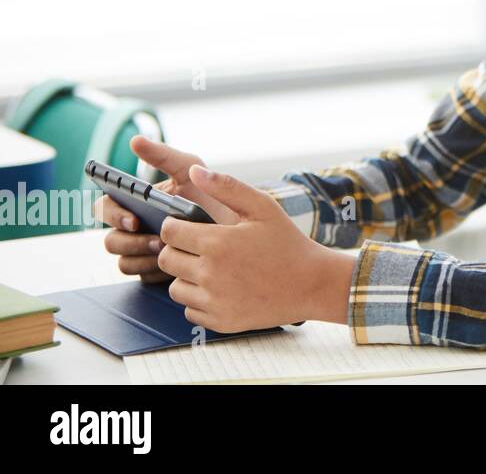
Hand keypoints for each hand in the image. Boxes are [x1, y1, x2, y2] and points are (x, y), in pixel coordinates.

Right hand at [95, 136, 238, 282]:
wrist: (237, 227)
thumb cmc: (208, 194)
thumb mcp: (189, 170)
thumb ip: (163, 156)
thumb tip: (135, 140)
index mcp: (135, 203)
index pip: (105, 207)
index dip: (112, 214)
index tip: (133, 219)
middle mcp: (134, 227)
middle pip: (111, 239)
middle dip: (131, 242)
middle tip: (157, 241)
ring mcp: (141, 250)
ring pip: (123, 261)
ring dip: (144, 257)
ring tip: (170, 250)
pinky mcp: (152, 271)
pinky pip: (141, 276)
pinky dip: (157, 271)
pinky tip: (177, 264)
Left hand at [156, 165, 353, 331]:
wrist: (311, 284)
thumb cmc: (288, 242)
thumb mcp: (263, 207)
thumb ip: (226, 186)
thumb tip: (194, 171)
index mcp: (217, 242)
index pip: (168, 232)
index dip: (176, 226)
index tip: (189, 227)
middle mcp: (210, 274)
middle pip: (166, 260)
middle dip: (179, 250)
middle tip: (202, 247)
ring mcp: (214, 301)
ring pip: (175, 287)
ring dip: (187, 277)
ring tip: (214, 269)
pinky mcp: (220, 322)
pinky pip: (191, 310)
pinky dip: (201, 300)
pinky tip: (223, 288)